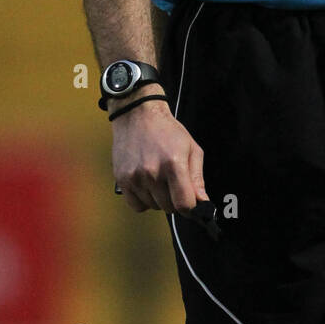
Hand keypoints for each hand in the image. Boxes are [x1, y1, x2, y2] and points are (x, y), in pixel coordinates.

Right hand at [112, 94, 207, 213]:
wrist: (138, 116)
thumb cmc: (167, 130)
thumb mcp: (191, 148)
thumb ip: (197, 178)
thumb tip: (202, 202)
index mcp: (174, 164)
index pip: (184, 204)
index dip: (191, 208)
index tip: (191, 203)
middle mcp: (153, 172)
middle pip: (169, 208)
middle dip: (175, 200)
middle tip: (174, 184)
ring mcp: (135, 177)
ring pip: (153, 207)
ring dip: (159, 199)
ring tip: (158, 178)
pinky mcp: (122, 179)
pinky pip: (136, 206)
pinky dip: (143, 201)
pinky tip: (147, 186)